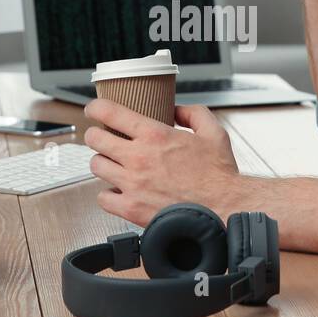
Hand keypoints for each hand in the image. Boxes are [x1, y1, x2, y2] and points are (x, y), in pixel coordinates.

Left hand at [83, 100, 241, 226]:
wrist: (224, 208)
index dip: (96, 107)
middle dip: (96, 135)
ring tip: (112, 164)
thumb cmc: (219, 176)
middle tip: (101, 137)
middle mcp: (138, 158)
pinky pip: (103, 198)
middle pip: (95, 139)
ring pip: (95, 166)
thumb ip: (193, 114)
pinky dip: (107, 194)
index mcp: (155, 135)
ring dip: (102, 163)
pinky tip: (118, 191)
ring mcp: (132, 184)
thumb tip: (177, 110)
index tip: (94, 109)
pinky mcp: (131, 209)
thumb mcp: (213, 132)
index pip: (110, 112)